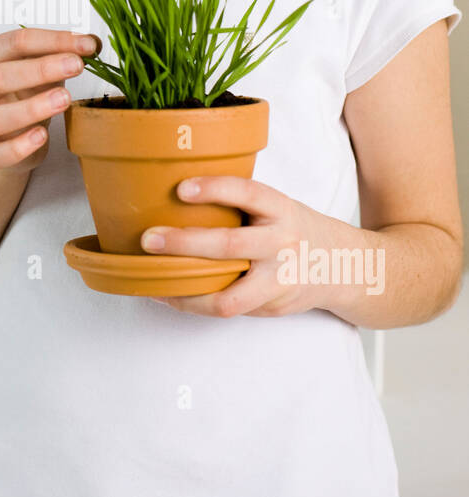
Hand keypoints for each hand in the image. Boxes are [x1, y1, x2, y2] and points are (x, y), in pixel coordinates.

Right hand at [0, 27, 101, 171]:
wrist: (8, 135)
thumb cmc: (25, 93)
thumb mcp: (42, 68)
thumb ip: (63, 53)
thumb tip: (92, 42)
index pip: (14, 42)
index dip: (52, 40)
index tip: (87, 45)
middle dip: (40, 70)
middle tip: (76, 66)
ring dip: (31, 109)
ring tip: (64, 100)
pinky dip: (19, 147)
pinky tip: (42, 136)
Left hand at [141, 175, 344, 316]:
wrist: (347, 266)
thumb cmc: (296, 230)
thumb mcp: (278, 207)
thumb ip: (244, 204)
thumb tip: (178, 196)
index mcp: (281, 209)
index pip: (248, 193)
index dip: (214, 189)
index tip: (181, 189)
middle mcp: (282, 243)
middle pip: (229, 246)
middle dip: (184, 243)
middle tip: (149, 239)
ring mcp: (278, 280)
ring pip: (228, 296)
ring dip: (186, 291)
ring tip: (154, 282)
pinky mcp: (272, 306)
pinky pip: (229, 308)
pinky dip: (196, 304)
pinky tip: (173, 294)